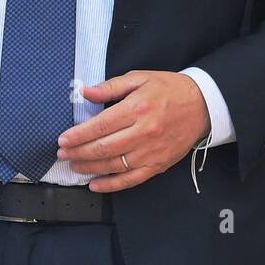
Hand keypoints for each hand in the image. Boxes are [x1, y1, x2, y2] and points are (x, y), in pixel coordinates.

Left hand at [57, 70, 209, 192]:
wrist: (202, 105)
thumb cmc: (169, 89)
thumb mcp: (140, 78)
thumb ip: (111, 87)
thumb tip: (86, 92)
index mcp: (137, 108)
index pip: (100, 126)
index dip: (78, 135)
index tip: (63, 139)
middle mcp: (143, 132)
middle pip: (103, 147)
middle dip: (78, 152)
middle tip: (62, 153)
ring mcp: (151, 152)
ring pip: (114, 165)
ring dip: (89, 168)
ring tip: (73, 166)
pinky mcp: (158, 165)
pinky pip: (131, 179)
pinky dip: (111, 185)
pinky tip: (95, 184)